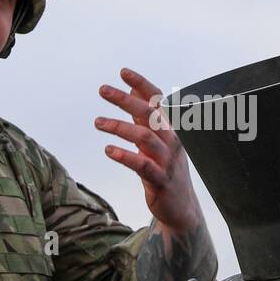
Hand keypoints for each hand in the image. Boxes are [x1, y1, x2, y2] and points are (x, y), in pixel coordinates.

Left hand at [96, 68, 202, 234]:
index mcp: (169, 129)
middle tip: (103, 90)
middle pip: (150, 114)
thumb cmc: (165, 170)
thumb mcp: (155, 140)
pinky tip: (109, 150)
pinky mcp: (161, 181)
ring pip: (145, 137)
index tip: (123, 72)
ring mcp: (167, 161)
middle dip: (125, 100)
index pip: (157, 100)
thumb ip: (145, 118)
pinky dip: (126, 156)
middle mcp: (171, 141)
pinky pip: (143, 166)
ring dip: (120, 127)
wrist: (181, 208)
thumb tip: (133, 92)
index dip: (141, 85)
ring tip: (98, 122)